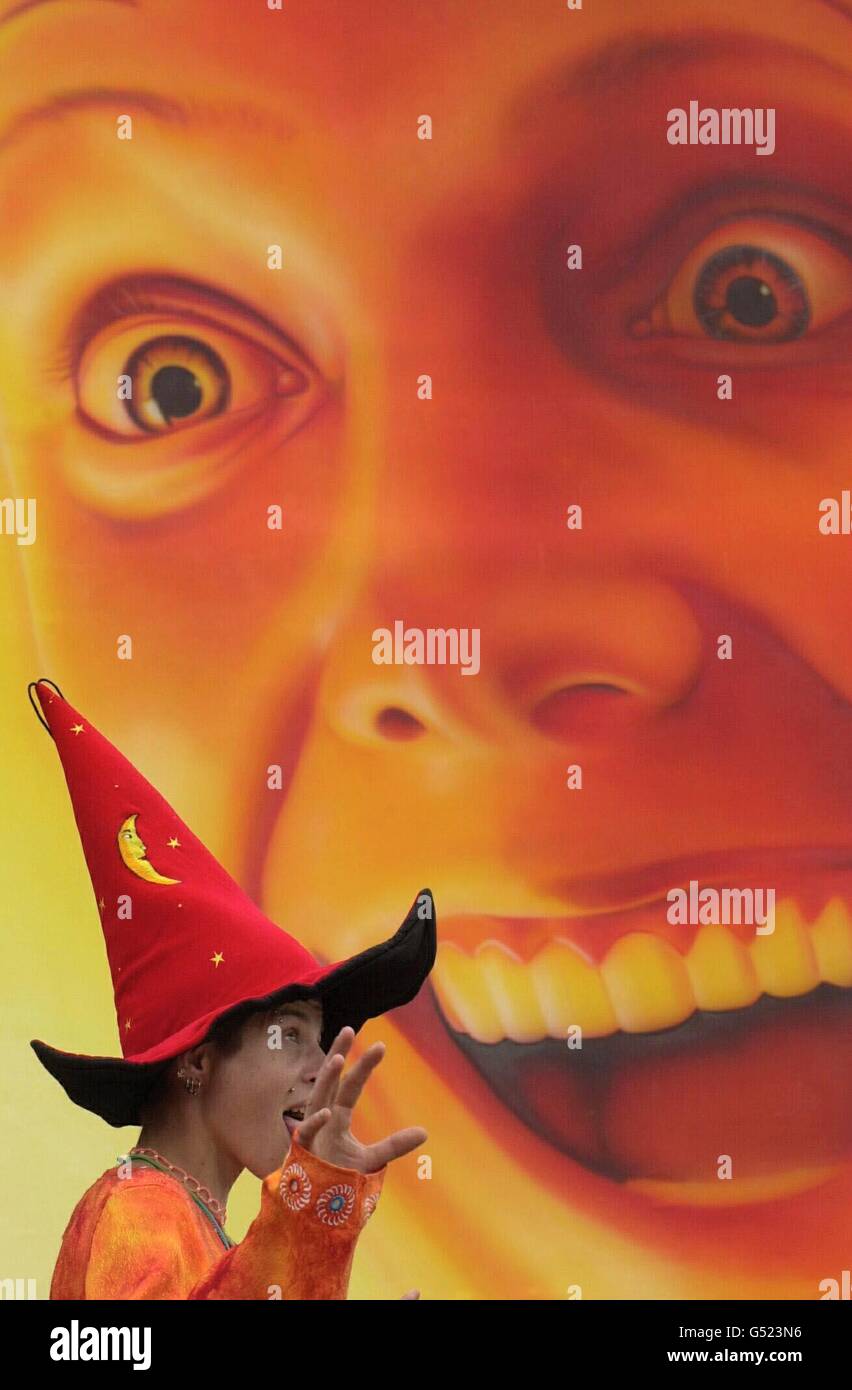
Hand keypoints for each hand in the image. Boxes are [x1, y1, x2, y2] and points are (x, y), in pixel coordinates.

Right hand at [295, 1026, 426, 1174]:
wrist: (317, 1209)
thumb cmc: (339, 1180)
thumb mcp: (371, 1159)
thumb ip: (394, 1145)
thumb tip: (425, 1133)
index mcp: (338, 1118)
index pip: (350, 1086)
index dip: (364, 1066)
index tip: (380, 1046)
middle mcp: (323, 1119)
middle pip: (330, 1081)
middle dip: (337, 1054)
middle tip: (348, 1029)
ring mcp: (312, 1133)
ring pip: (317, 1098)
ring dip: (326, 1079)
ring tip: (339, 1058)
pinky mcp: (303, 1152)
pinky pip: (307, 1133)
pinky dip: (315, 1123)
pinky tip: (328, 1112)